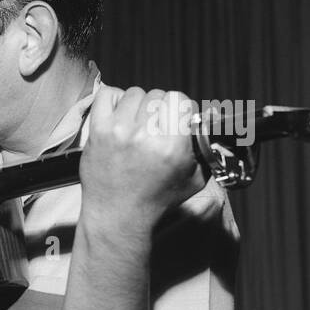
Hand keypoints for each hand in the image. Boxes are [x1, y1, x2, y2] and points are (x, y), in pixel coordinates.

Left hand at [79, 85, 203, 231]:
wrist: (117, 215)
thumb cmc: (156, 199)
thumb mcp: (195, 179)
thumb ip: (207, 151)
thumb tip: (211, 126)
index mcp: (171, 145)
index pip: (180, 99)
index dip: (180, 108)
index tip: (176, 120)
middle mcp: (144, 135)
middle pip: (157, 95)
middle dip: (159, 109)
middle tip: (155, 128)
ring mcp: (118, 131)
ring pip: (134, 94)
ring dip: (138, 106)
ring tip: (137, 126)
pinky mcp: (97, 131)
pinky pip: (106, 95)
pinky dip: (113, 101)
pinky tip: (119, 117)